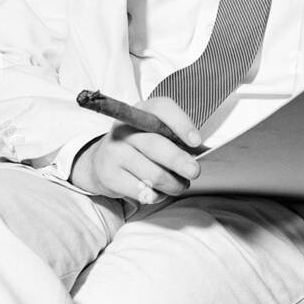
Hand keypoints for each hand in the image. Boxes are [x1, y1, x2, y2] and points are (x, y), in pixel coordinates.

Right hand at [70, 97, 200, 202]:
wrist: (100, 163)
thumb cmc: (139, 147)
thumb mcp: (154, 132)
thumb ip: (177, 137)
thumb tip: (203, 152)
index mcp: (140, 111)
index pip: (161, 108)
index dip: (181, 123)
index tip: (196, 142)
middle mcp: (123, 129)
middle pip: (155, 145)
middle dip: (179, 161)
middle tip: (194, 172)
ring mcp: (114, 152)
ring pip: (153, 174)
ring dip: (173, 184)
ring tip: (179, 185)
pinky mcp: (109, 176)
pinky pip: (143, 191)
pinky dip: (157, 195)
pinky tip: (157, 191)